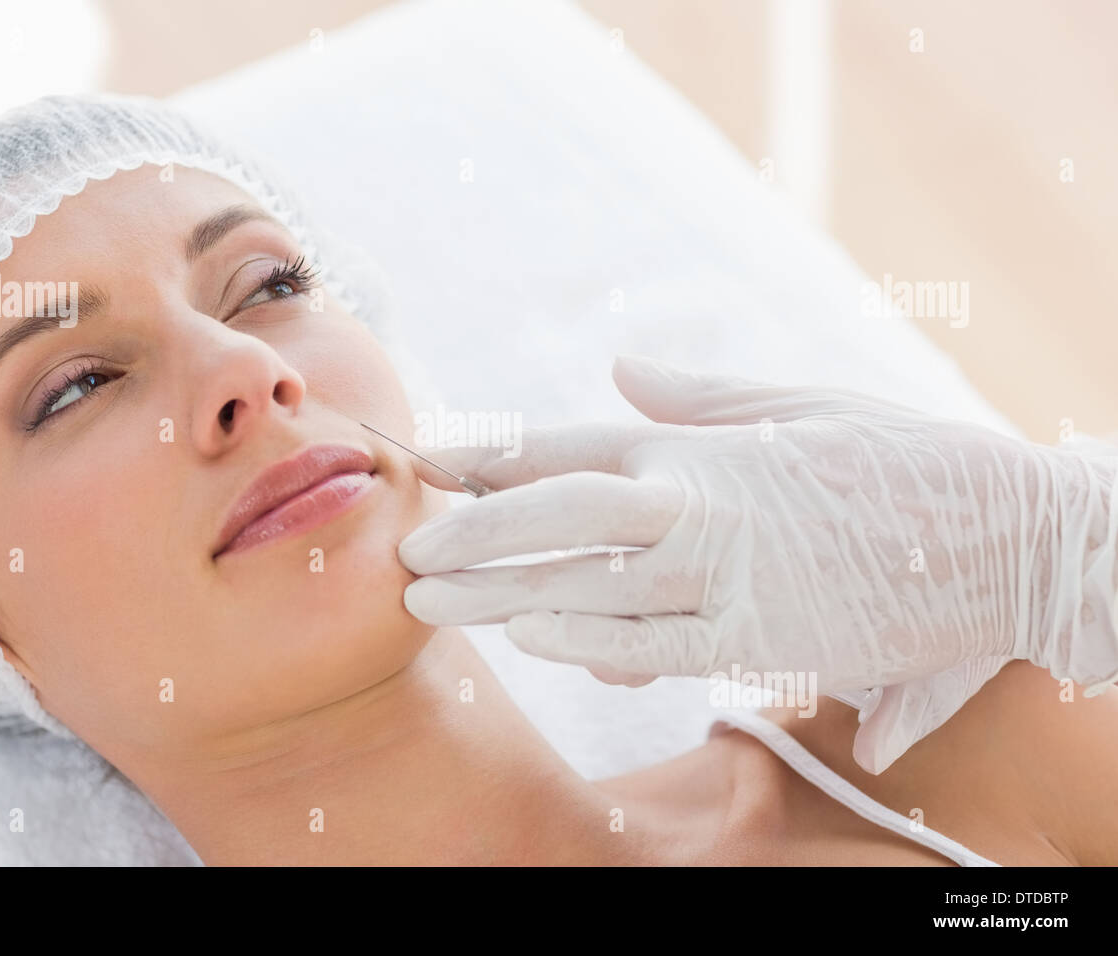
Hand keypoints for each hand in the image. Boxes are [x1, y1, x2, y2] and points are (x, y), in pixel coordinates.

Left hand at [397, 355, 1117, 771]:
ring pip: (587, 580)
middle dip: (475, 529)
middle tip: (409, 548)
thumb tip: (624, 368)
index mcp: (697, 443)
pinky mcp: (757, 632)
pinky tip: (529, 639)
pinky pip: (652, 640)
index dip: (491, 453)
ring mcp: (723, 569)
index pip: (570, 443)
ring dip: (503, 591)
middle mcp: (696, 500)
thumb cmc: (894, 460)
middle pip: (557, 509)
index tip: (428, 462)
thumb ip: (698, 395)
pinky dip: (588, 640)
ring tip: (432, 602)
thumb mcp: (795, 404)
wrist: (996, 533)